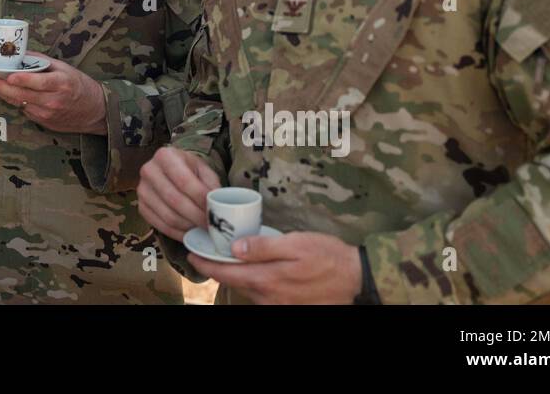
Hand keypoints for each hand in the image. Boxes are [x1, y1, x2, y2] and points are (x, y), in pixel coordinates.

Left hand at [0, 54, 106, 133]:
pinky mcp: (41, 121)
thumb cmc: (78, 85)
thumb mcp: (64, 68)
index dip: (22, 80)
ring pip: (17, 101)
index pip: (39, 82)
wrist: (94, 111)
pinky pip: (22, 108)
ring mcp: (45, 113)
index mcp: (60, 84)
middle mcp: (52, 100)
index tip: (7, 75)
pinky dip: (12, 98)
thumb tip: (17, 51)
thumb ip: (40, 61)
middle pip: (20, 94)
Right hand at [138, 146, 222, 240]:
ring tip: (203, 229)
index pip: (185, 182)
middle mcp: (149, 170)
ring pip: (168, 216)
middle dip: (196, 216)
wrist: (170, 169)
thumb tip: (218, 209)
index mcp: (165, 156)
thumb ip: (211, 186)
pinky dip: (178, 233)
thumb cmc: (189, 169)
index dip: (201, 199)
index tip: (215, 211)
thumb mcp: (203, 170)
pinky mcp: (141, 207)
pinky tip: (190, 233)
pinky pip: (160, 226)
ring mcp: (142, 190)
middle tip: (211, 225)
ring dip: (189, 227)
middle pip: (175, 200)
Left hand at [188, 231, 361, 303]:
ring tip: (229, 260)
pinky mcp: (288, 306)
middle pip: (236, 283)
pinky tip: (255, 272)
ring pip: (249, 290)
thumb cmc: (327, 256)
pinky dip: (254, 283)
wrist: (356, 278)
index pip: (228, 273)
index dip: (208, 264)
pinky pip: (263, 296)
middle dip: (220, 269)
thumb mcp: (296, 243)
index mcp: (267, 279)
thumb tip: (235, 248)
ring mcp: (279, 305)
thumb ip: (264, 247)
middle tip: (208, 253)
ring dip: (237, 276)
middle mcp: (269, 297)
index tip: (193, 254)